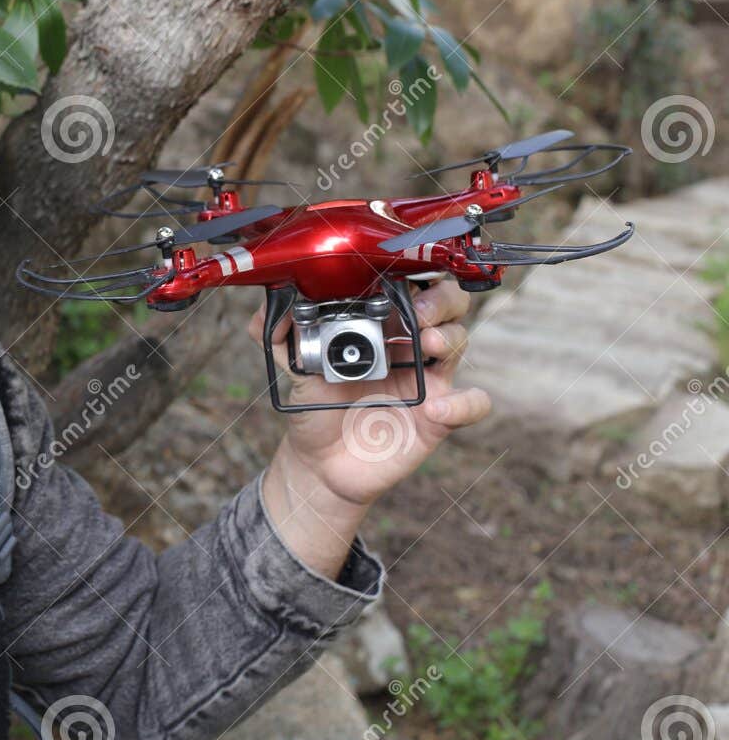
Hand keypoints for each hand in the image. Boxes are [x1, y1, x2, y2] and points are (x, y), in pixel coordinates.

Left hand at [248, 280, 491, 575]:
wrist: (320, 464)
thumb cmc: (315, 409)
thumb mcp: (292, 370)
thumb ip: (278, 337)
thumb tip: (266, 308)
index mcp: (379, 326)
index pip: (408, 286)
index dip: (412, 275)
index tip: (396, 279)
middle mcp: (408, 346)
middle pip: (448, 304)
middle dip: (441, 298)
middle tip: (419, 311)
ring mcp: (428, 379)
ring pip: (460, 341)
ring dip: (450, 336)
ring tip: (427, 343)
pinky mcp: (439, 416)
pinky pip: (472, 404)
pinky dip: (466, 403)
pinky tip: (438, 408)